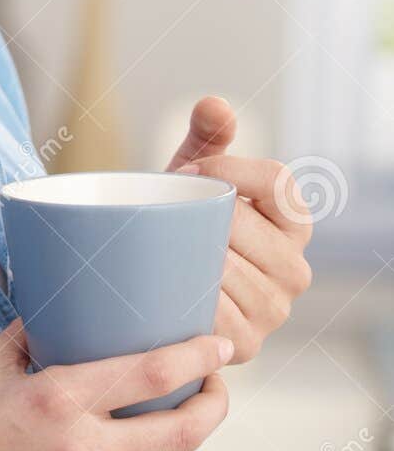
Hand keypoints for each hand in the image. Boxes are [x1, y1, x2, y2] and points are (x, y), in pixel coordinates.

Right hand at [0, 319, 231, 450]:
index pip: (156, 373)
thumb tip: (66, 302)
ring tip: (168, 414)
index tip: (219, 345)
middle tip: (215, 385)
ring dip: (174, 440)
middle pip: (184, 432)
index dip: (200, 357)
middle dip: (214, 404)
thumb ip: (34, 335)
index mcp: (59, 400)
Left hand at [166, 95, 313, 364]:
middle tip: (163, 215)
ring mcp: (275, 309)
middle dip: (199, 217)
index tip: (185, 172)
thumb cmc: (179, 220)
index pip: (276, 182)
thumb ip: (206, 136)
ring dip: (188, 257)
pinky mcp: (248, 344)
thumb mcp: (192, 174)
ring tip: (160, 247)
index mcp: (294, 221)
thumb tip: (214, 106)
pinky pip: (216, 315)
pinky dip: (187, 298)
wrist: (155, 280)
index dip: (228, 171)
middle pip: (246, 227)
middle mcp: (295, 268)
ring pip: (228, 271)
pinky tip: (165, 285)